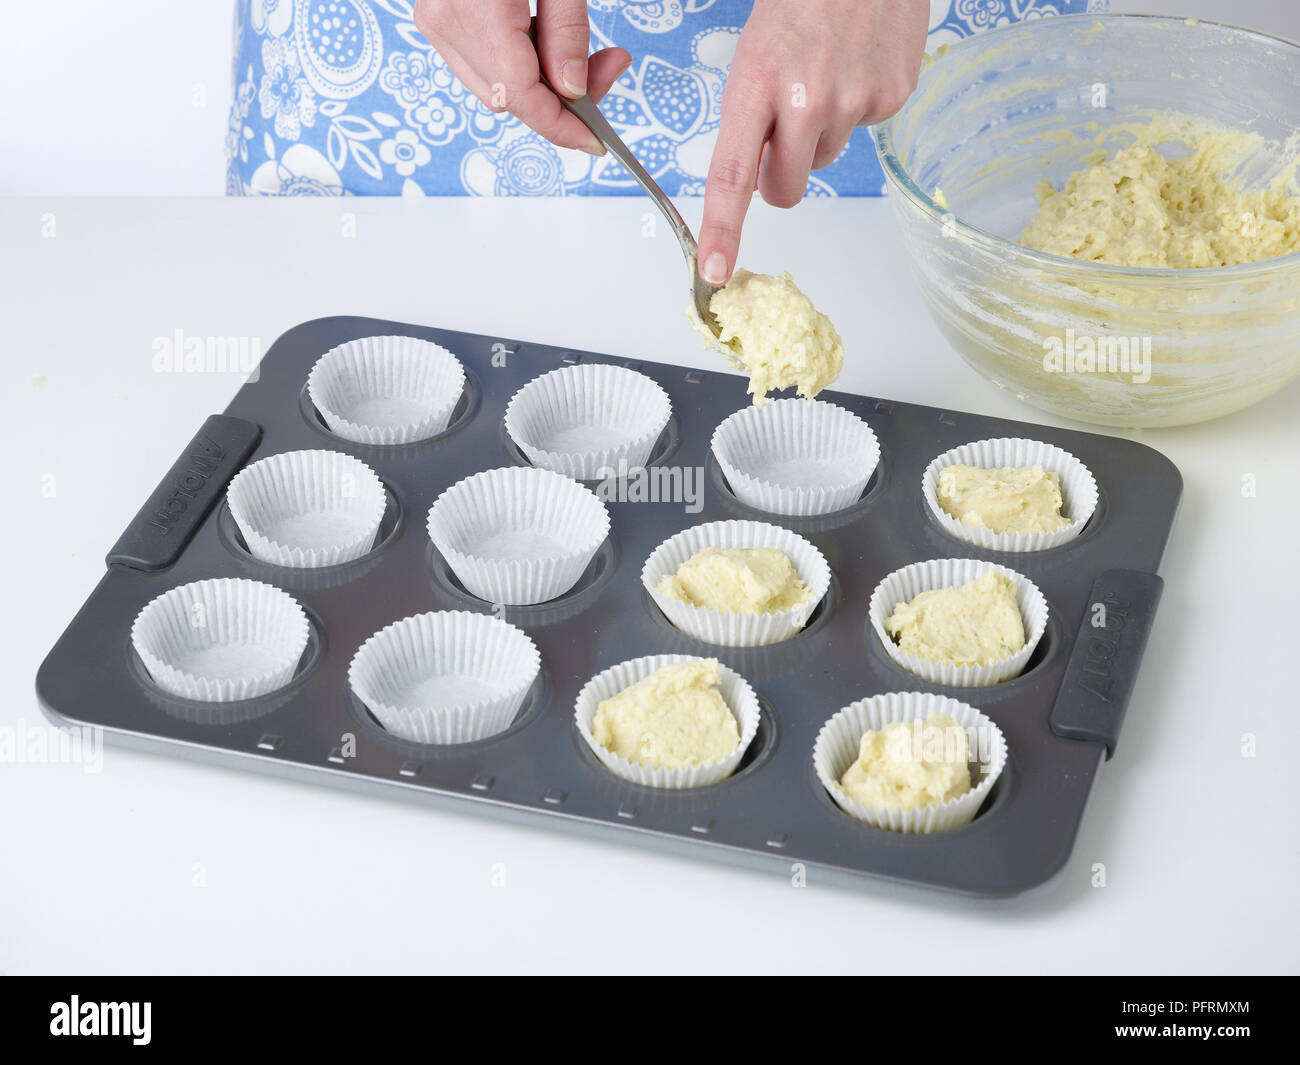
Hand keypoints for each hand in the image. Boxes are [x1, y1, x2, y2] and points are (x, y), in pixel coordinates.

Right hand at [414, 0, 631, 155]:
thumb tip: (574, 90)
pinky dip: (517, 65)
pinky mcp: (435, 18)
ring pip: (493, 89)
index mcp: (476, 6)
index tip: (596, 141)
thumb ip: (567, 31)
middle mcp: (444, 19)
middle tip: (608, 67)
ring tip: (578, 49)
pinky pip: (480, 66)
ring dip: (540, 83)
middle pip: (508, 99)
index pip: (520, 96)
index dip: (561, 127)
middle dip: (561, 100)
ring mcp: (434, 21)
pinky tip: (541, 39)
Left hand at [697, 0, 928, 283]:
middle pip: (784, 190)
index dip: (721, 229)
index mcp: (757, 84)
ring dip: (818, 133)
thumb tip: (755, 176)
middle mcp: (807, 99)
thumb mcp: (756, 52)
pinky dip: (855, 107)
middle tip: (782, 125)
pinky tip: (854, 64)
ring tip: (824, 73)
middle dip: (777, 176)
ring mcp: (855, 102)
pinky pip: (862, 131)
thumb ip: (751, 117)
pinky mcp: (893, 98)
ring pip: (824, 160)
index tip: (714, 271)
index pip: (732, 175)